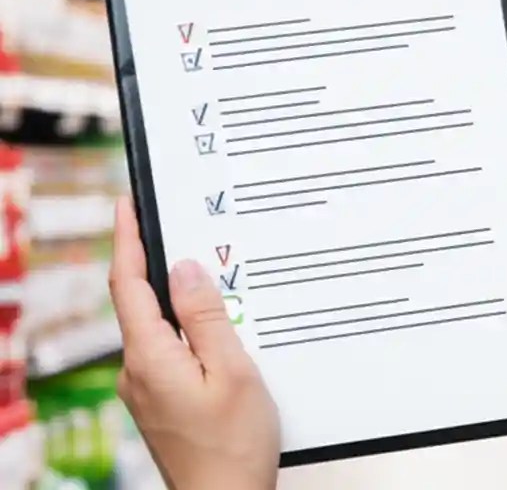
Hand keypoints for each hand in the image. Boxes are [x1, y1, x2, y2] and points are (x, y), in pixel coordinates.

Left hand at [109, 198, 280, 489]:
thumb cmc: (234, 447)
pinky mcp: (161, 402)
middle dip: (156, 263)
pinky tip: (215, 330)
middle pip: (139, 303)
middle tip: (175, 225)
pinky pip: (169, 351)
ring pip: (157, 328)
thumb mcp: (233, 371)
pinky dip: (187, 330)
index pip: (127, 285)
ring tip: (210, 275)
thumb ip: (206, 317)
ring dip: (177, 299)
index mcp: (150, 358)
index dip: (127, 240)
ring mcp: (146, 389)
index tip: (126, 205)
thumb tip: (187, 270)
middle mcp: (137, 371)